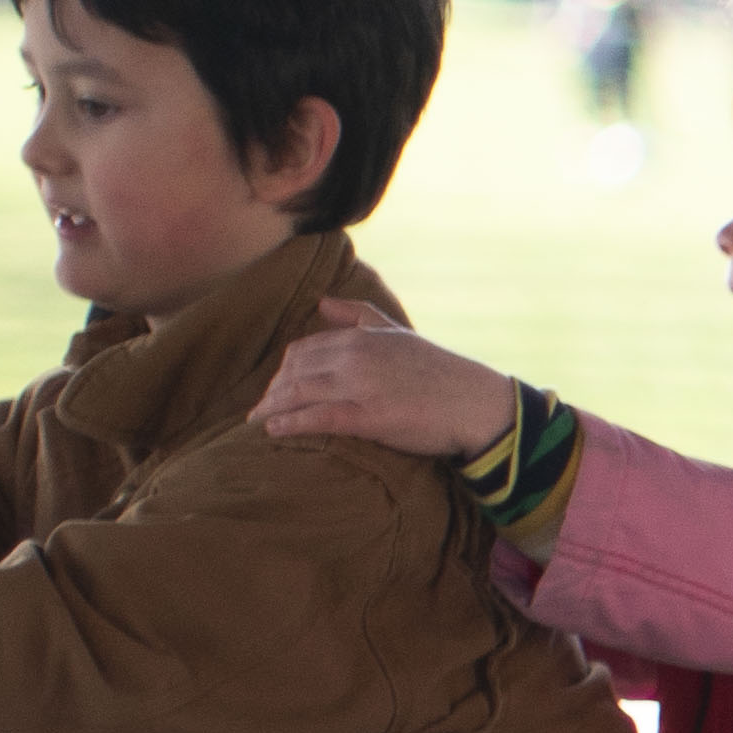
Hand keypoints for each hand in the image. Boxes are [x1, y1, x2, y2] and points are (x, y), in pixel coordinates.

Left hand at [253, 300, 524, 459]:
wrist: (475, 403)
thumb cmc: (439, 372)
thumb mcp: (398, 333)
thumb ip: (358, 314)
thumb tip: (322, 302)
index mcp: (361, 336)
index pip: (303, 350)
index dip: (281, 371)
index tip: (273, 390)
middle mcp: (356, 356)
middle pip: (293, 372)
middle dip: (271, 391)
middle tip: (259, 410)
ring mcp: (361, 385)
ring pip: (298, 393)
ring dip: (271, 408)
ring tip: (257, 422)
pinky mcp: (370, 416)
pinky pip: (318, 417)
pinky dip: (290, 422)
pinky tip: (273, 430)